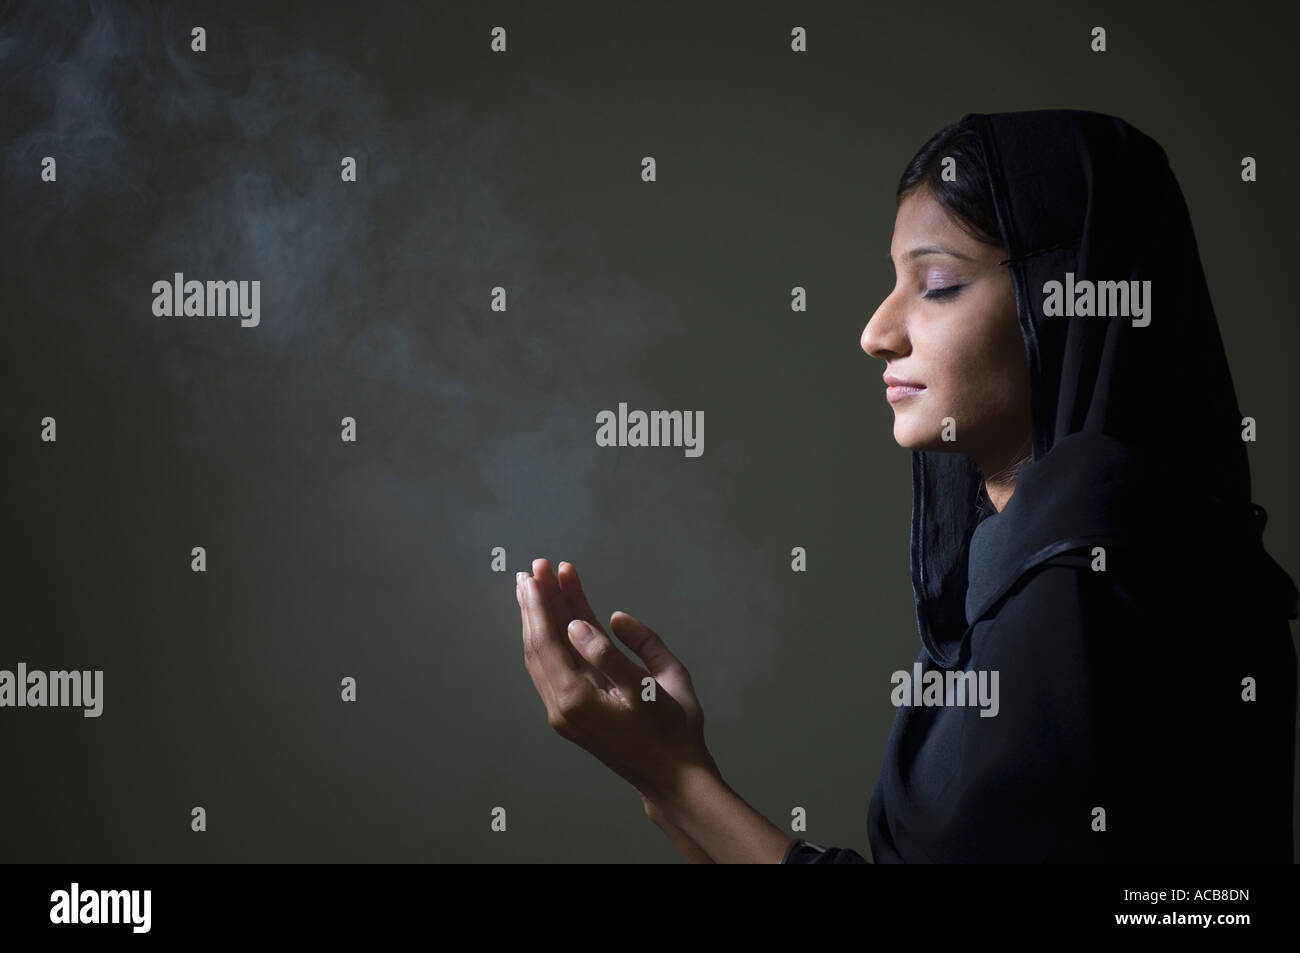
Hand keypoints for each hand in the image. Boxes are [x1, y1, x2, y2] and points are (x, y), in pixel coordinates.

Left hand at [517, 558, 718, 805]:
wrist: (673, 777)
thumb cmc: (674, 729)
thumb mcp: (656, 684)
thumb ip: (620, 652)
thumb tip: (592, 622)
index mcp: (578, 699)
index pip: (549, 640)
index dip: (544, 602)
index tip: (539, 571)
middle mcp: (562, 707)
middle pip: (539, 644)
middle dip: (537, 603)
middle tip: (534, 567)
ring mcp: (564, 712)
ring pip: (544, 655)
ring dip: (541, 617)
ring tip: (539, 583)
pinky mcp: (572, 713)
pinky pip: (555, 667)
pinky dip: (554, 637)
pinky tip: (558, 614)